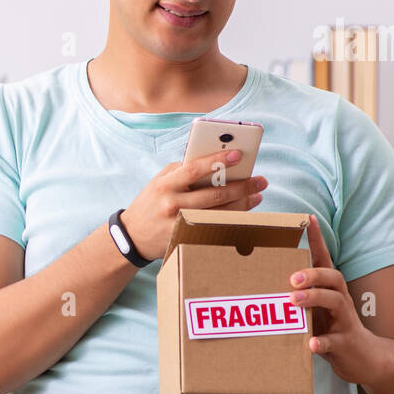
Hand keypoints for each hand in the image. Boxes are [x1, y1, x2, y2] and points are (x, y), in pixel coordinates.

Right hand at [121, 150, 266, 261]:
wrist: (133, 237)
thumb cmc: (150, 203)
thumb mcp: (158, 182)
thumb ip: (180, 171)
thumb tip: (213, 162)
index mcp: (165, 186)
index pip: (194, 169)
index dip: (217, 161)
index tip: (238, 154)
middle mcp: (172, 205)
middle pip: (214, 194)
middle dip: (242, 186)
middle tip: (260, 180)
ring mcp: (180, 224)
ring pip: (219, 213)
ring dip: (243, 203)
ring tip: (257, 195)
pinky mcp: (187, 239)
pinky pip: (215, 227)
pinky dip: (232, 218)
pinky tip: (244, 211)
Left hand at [288, 214, 382, 383]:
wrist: (365, 359)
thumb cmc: (332, 329)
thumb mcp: (315, 309)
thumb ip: (297, 295)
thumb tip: (264, 278)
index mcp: (330, 290)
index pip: (324, 259)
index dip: (317, 239)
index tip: (307, 219)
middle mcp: (340, 300)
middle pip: (332, 277)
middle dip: (312, 274)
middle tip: (291, 278)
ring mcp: (345, 321)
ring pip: (335, 303)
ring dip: (314, 299)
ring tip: (293, 300)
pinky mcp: (346, 343)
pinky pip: (334, 342)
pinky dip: (322, 342)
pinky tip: (310, 343)